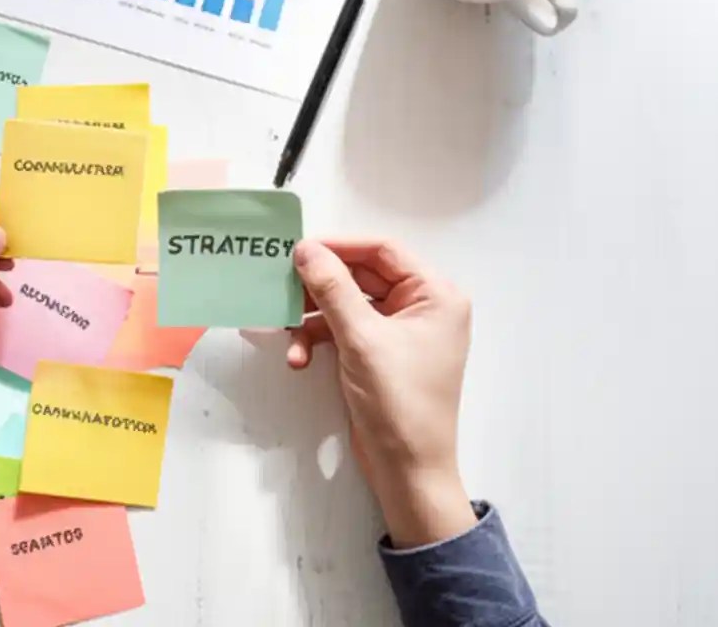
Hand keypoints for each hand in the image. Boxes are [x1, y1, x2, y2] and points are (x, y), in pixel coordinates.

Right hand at [289, 239, 476, 547]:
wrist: (407, 471)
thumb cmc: (399, 403)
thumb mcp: (361, 339)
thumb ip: (332, 289)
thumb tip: (306, 249)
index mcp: (435, 295)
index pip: (383, 251)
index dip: (339, 246)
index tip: (298, 250)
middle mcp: (421, 307)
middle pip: (360, 277)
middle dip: (319, 287)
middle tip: (282, 288)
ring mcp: (399, 332)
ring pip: (345, 305)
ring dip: (312, 319)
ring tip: (283, 331)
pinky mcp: (378, 355)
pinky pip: (342, 331)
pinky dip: (317, 341)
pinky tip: (297, 358)